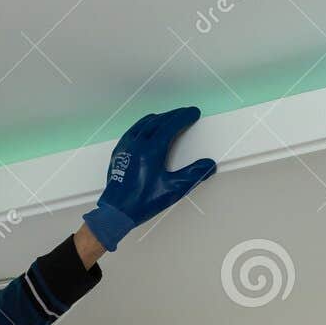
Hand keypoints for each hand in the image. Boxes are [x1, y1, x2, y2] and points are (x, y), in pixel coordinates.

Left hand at [82, 105, 216, 251]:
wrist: (116, 212)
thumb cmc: (143, 202)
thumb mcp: (172, 190)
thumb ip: (193, 175)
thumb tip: (208, 165)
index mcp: (151, 150)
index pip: (171, 125)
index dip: (184, 117)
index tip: (193, 112)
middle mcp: (137, 144)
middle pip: (158, 121)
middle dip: (173, 115)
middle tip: (183, 113)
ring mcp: (126, 147)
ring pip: (143, 124)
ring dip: (158, 118)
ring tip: (167, 118)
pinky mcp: (118, 153)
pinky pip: (132, 132)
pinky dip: (142, 126)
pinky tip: (144, 130)